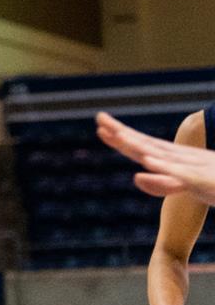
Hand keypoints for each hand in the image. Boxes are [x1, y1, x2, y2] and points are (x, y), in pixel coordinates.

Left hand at [99, 112, 214, 204]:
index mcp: (176, 159)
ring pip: (162, 156)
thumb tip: (138, 176)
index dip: (123, 135)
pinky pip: (182, 174)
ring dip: (139, 146)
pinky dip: (165, 169)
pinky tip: (148, 162)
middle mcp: (182, 159)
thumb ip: (163, 183)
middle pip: (148, 145)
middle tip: (99, 120)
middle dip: (123, 134)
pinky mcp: (204, 181)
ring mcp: (193, 169)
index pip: (144, 145)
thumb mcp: (187, 184)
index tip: (100, 125)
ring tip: (117, 136)